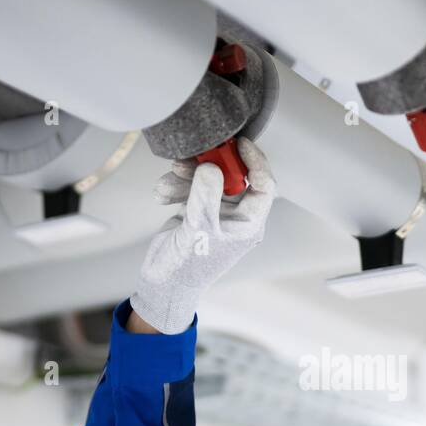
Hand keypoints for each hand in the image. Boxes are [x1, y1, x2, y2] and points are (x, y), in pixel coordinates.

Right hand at [128, 136, 275, 333]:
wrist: (163, 282)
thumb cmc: (188, 265)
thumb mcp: (199, 229)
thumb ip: (206, 196)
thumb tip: (211, 167)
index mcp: (248, 224)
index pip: (264, 186)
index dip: (255, 162)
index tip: (240, 143)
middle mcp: (236, 217)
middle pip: (232, 178)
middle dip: (210, 166)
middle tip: (194, 155)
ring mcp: (216, 213)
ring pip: (208, 181)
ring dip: (185, 177)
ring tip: (167, 183)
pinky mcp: (197, 211)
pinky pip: (191, 188)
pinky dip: (175, 188)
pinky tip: (161, 194)